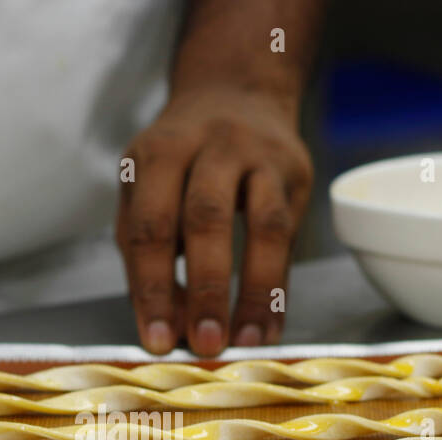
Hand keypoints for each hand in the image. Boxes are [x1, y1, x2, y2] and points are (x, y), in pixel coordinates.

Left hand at [117, 87, 311, 356]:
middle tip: (204, 344)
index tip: (157, 340)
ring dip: (251, 291)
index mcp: (156, 153)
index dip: (153, 288)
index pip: (150, 226)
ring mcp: (257, 154)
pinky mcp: (294, 171)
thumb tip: (170, 326)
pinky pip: (290, 235)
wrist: (236, 92)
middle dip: (204, 289)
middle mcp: (207, 145)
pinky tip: (270, 327)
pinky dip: (278, 288)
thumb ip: (148, 258)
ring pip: (261, 225)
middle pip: (204, 218)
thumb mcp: (147, 193)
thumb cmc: (180, 163)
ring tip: (244, 343)